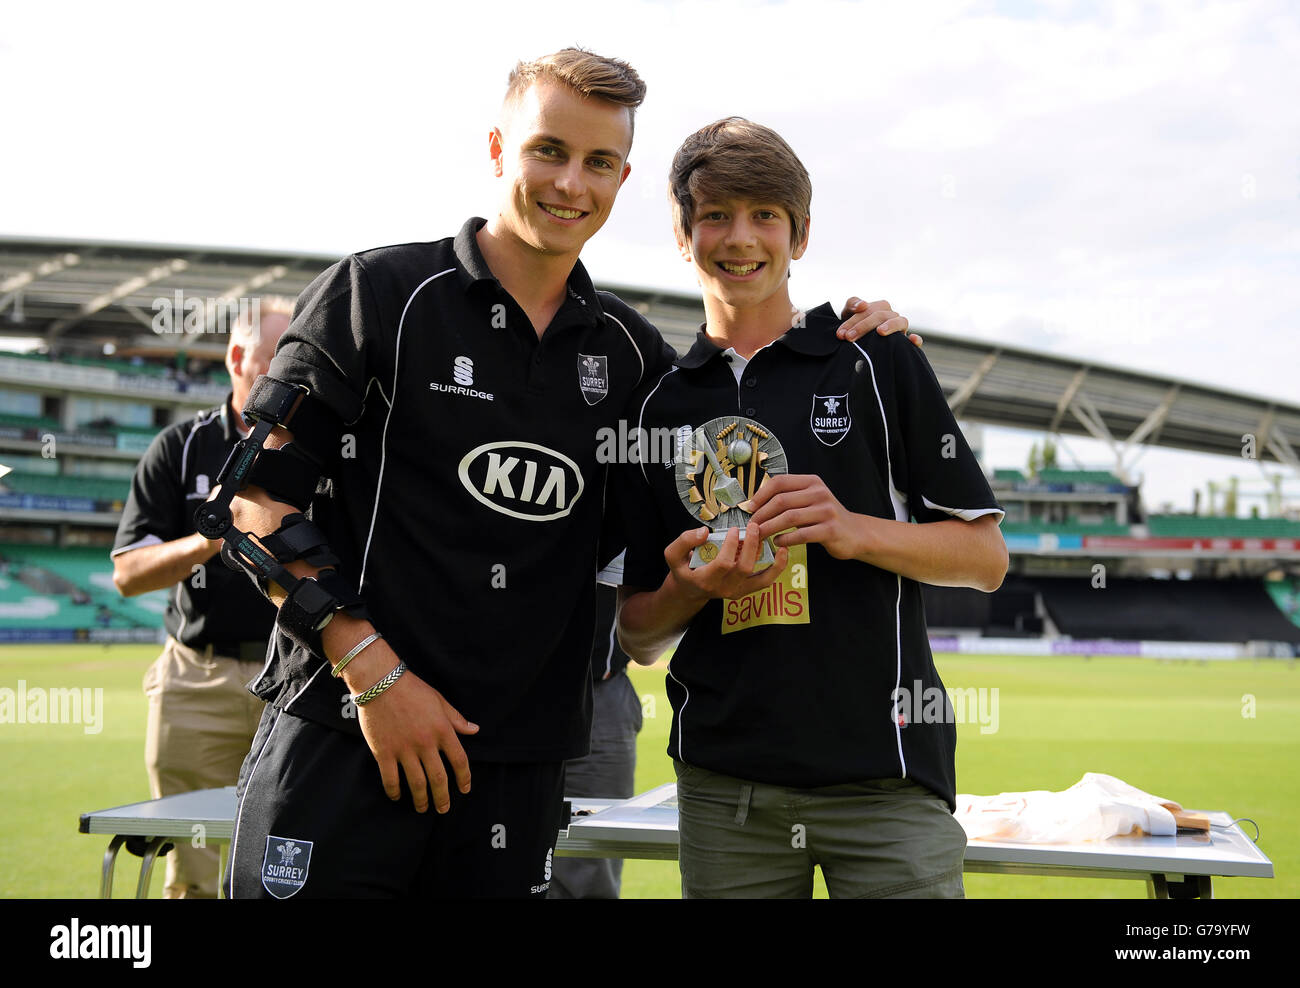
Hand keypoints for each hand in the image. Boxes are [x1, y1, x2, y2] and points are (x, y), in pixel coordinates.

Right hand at [344, 638, 478, 813]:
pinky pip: (390, 779)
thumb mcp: (439, 700)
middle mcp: (425, 743)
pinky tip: (397, 796)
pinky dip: (394, 791)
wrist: (379, 682)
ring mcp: (404, 749)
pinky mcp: (384, 752)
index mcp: (442, 729)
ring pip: (416, 783)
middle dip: (443, 797)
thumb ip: (456, 719)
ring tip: (423, 807)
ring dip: (421, 799)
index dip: (464, 778)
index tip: (464, 789)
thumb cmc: (412, 688)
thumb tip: (474, 730)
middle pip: (438, 778)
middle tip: (443, 809)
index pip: (459, 760)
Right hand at [664, 522, 788, 602]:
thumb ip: (684, 541)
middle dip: (751, 545)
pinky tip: (783, 552)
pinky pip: (765, 581)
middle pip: (744, 568)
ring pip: (760, 577)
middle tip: (753, 526)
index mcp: (705, 580)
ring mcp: (736, 592)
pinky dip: (777, 568)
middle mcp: (723, 589)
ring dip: (766, 554)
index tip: (734, 529)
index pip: (723, 564)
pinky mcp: (746, 590)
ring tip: (766, 535)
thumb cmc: (683, 569)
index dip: (731, 546)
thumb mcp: (673, 554)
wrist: (689, 590)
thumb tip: (705, 532)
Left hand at [743, 474, 866, 559]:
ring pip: (789, 517)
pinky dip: (786, 539)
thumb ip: (788, 498)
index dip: (760, 494)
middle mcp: (819, 493)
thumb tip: (755, 504)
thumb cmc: (825, 517)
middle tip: (751, 526)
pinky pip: (801, 534)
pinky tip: (778, 542)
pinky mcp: (830, 530)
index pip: (780, 482)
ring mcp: (826, 511)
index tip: (750, 507)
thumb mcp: (810, 500)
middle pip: (781, 500)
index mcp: (811, 482)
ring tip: (760, 535)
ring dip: (770, 527)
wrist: (855, 532)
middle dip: (762, 514)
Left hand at [835, 297, 921, 345]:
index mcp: (880, 307)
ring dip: (891, 325)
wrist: (856, 341)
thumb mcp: (848, 313)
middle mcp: (891, 316)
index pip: (869, 309)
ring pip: (900, 321)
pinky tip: (912, 340)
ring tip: (880, 332)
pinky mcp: (905, 343)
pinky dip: (916, 339)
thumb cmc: (853, 325)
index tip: (841, 334)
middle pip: (881, 315)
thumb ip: (852, 304)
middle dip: (863, 326)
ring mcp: (900, 328)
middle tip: (849, 338)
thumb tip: (863, 305)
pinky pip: (915, 340)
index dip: (854, 321)